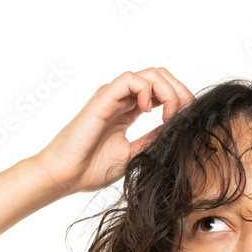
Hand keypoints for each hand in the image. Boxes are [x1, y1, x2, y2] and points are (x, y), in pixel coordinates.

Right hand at [30, 68, 194, 195]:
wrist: (64, 177)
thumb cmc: (90, 168)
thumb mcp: (133, 153)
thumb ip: (152, 138)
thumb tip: (176, 129)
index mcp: (127, 110)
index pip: (161, 90)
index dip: (179, 99)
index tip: (186, 119)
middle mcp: (121, 98)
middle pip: (159, 76)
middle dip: (179, 91)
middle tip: (183, 114)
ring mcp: (112, 96)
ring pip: (149, 74)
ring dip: (168, 91)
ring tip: (167, 115)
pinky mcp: (103, 98)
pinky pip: (130, 79)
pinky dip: (147, 90)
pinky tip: (149, 111)